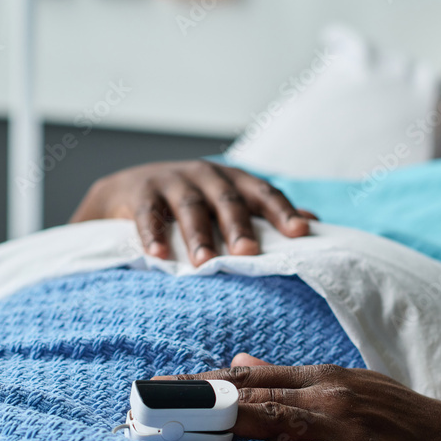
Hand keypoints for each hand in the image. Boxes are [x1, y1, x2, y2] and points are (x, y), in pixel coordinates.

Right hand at [71, 160, 316, 265]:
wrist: (127, 192)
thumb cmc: (190, 203)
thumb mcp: (227, 204)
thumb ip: (264, 213)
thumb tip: (312, 222)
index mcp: (234, 181)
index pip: (264, 194)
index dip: (282, 212)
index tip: (300, 232)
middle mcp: (207, 176)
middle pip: (228, 201)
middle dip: (240, 227)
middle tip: (249, 253)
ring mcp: (172, 180)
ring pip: (190, 207)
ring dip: (198, 235)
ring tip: (205, 264)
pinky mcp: (141, 191)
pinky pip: (148, 215)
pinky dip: (153, 235)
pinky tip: (159, 256)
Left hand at [156, 356, 440, 440]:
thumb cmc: (406, 419)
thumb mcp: (353, 386)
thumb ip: (294, 378)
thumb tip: (240, 364)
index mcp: (325, 376)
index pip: (251, 374)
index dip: (203, 381)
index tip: (161, 388)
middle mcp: (328, 394)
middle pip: (248, 393)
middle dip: (195, 401)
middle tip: (146, 406)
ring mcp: (342, 426)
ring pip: (269, 421)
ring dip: (219, 427)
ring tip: (173, 434)